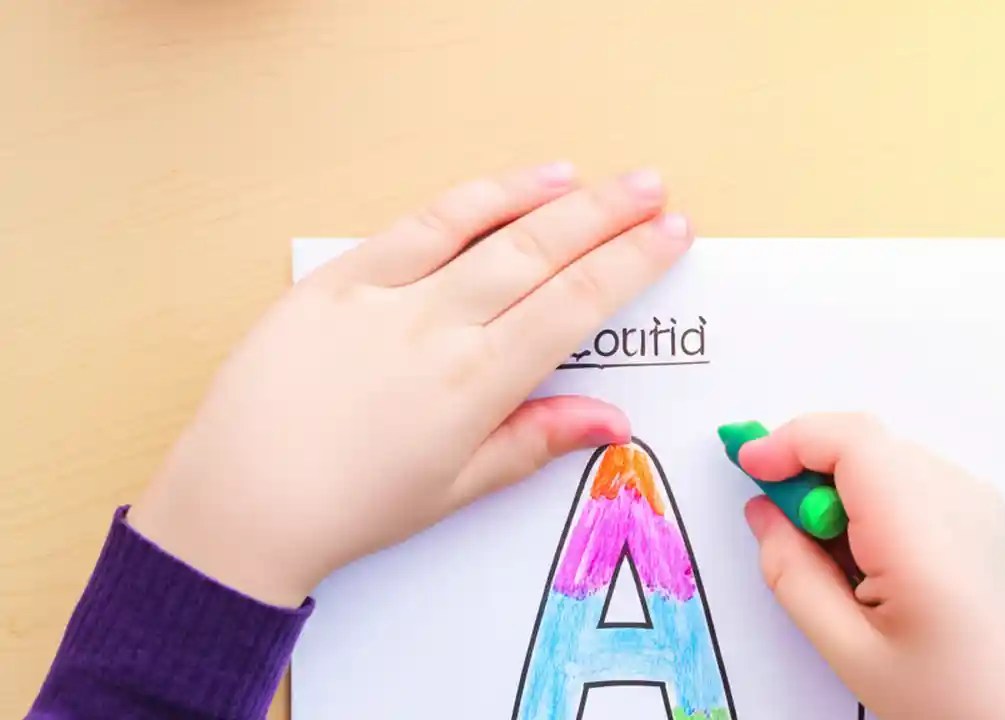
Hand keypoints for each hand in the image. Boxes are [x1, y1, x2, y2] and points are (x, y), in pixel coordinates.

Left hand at [128, 163, 692, 606]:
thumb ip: (536, 441)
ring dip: (549, 199)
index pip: (576, 307)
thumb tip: (612, 420)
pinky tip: (509, 184)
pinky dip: (470, 200)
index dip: (632, 265)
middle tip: (655, 188)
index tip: (671, 235)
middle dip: (608, 217)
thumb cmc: (349, 505)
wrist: (242, 498)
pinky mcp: (340, 279)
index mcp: (476, 386)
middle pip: (543, 256)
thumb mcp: (456, 488)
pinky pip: (417, 225)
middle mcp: (440, 329)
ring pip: (486, 230)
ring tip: (597, 179)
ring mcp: (387, 296)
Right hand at [738, 414, 1004, 719]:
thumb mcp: (851, 652)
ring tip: (831, 560)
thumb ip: (794, 575)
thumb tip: (764, 514)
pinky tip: (869, 559)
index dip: (789, 441)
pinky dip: (874, 498)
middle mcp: (960, 500)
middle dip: (809, 466)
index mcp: (923, 532)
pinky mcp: (986, 516)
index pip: (849, 440)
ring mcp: (980, 503)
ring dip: (841, 486)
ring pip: (887, 459)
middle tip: (777, 521)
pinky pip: (914, 479)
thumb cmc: (956, 702)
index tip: (747, 465)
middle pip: (865, 444)